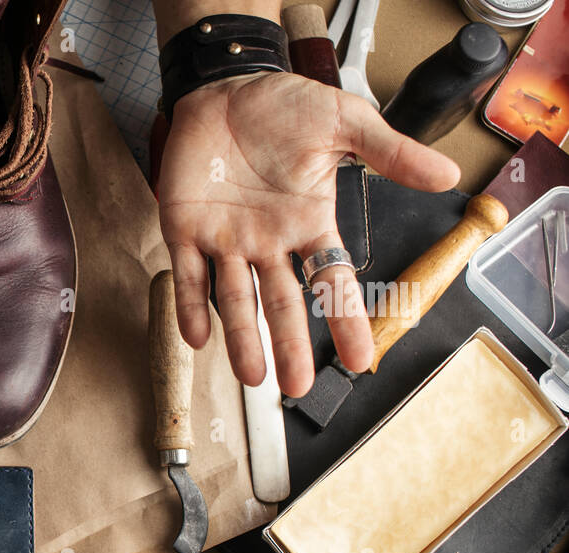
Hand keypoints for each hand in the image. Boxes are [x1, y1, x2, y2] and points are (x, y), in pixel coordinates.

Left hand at [157, 71, 459, 395]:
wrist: (228, 87)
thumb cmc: (284, 108)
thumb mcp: (345, 123)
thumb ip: (390, 153)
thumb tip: (447, 175)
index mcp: (309, 224)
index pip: (333, 281)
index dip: (345, 319)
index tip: (361, 360)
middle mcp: (269, 243)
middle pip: (282, 303)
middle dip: (290, 343)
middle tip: (297, 385)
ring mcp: (226, 240)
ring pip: (235, 298)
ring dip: (242, 338)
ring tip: (252, 375)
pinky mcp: (185, 229)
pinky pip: (188, 275)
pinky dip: (191, 305)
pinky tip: (198, 336)